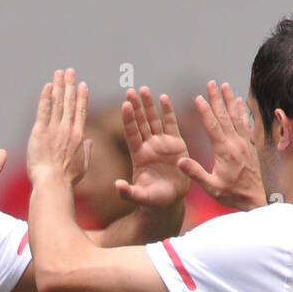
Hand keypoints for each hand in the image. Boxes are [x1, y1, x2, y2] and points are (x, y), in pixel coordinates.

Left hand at [27, 69, 90, 187]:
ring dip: (59, 86)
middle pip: (70, 102)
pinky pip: (44, 110)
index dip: (82, 96)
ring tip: (59, 73)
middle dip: (70, 85)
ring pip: (58, 102)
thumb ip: (87, 152)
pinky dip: (46, 97)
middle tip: (70, 71)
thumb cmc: (66, 180)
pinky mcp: (40, 132)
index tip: (83, 84)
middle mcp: (68, 129)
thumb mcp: (82, 167)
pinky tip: (47, 86)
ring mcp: (54, 129)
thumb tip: (90, 142)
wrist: (53, 184)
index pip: (81, 111)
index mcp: (79, 137)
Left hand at [114, 89, 189, 210]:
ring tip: (144, 89)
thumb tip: (116, 186)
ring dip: (149, 105)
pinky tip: (164, 98)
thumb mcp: (140, 198)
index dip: (129, 120)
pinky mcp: (175, 143)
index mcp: (138, 156)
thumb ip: (128, 192)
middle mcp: (148, 146)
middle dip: (136, 107)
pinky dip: (168, 111)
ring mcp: (161, 143)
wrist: (169, 202)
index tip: (125, 105)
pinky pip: (171, 124)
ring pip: (154, 120)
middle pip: (140, 122)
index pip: (132, 133)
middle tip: (131, 90)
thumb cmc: (153, 201)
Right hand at [178, 82, 266, 210]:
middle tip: (211, 84)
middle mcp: (236, 144)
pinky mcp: (250, 145)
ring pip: (236, 117)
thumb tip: (180, 161)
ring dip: (230, 100)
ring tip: (225, 86)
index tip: (198, 98)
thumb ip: (196, 173)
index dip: (205, 112)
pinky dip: (242, 112)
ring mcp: (245, 143)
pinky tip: (239, 102)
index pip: (212, 127)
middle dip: (217, 99)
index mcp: (225, 152)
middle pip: (224, 116)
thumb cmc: (232, 194)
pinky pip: (246, 124)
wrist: (254, 199)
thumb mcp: (211, 187)